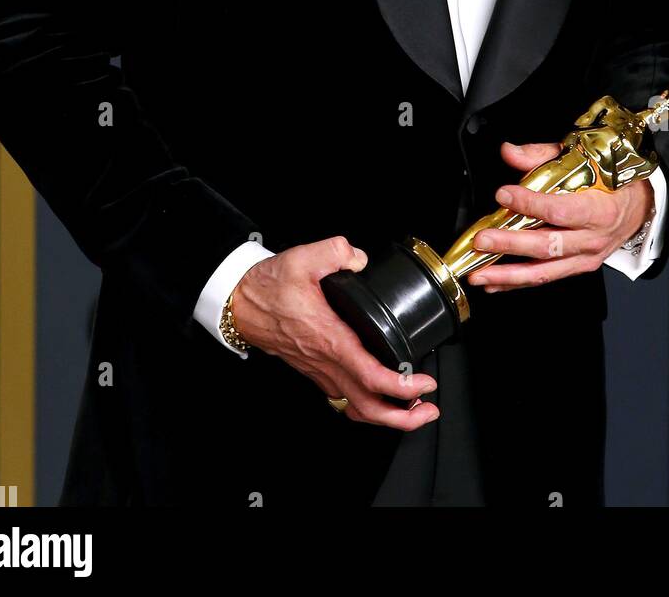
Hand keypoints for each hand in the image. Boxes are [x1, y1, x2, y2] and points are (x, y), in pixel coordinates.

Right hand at [230, 236, 438, 428]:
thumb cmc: (268, 286)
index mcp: (328, 338)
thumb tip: (359, 259)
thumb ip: (337, 251)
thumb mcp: (303, 257)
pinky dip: (367, 404)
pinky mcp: (314, 370)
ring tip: (412, 408)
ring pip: (355, 407)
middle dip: (402, 417)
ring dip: (386, 416)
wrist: (240, 303)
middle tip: (428, 411)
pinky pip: (344, 398)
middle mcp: (325, 362)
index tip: (424, 383)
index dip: (401, 386)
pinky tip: (381, 394)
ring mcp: (319, 371)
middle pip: (367, 407)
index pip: (369, 376)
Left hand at [466, 142, 654, 292]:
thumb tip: (509, 152)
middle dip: (510, 243)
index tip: (503, 194)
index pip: (560, 210)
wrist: (640, 205)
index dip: (530, 204)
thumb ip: (542, 156)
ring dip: (508, 274)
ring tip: (479, 274)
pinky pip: (545, 278)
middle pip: (547, 245)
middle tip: (482, 239)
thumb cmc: (611, 180)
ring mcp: (585, 257)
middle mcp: (593, 238)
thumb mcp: (583, 159)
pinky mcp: (578, 268)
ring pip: (544, 271)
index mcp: (599, 208)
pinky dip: (516, 283)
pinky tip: (493, 283)